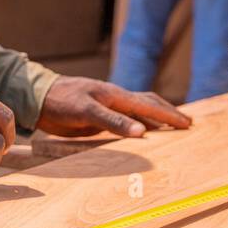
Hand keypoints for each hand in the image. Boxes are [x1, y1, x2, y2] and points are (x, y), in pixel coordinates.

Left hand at [37, 77, 190, 137]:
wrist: (39, 99)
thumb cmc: (62, 102)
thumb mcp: (87, 112)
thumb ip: (114, 122)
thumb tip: (143, 132)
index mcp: (117, 95)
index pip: (150, 105)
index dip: (169, 116)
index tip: (188, 124)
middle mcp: (116, 100)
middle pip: (149, 104)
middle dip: (169, 114)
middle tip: (188, 124)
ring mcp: (109, 107)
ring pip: (139, 111)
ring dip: (156, 118)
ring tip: (171, 127)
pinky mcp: (100, 117)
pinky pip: (126, 120)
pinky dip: (139, 124)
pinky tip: (142, 132)